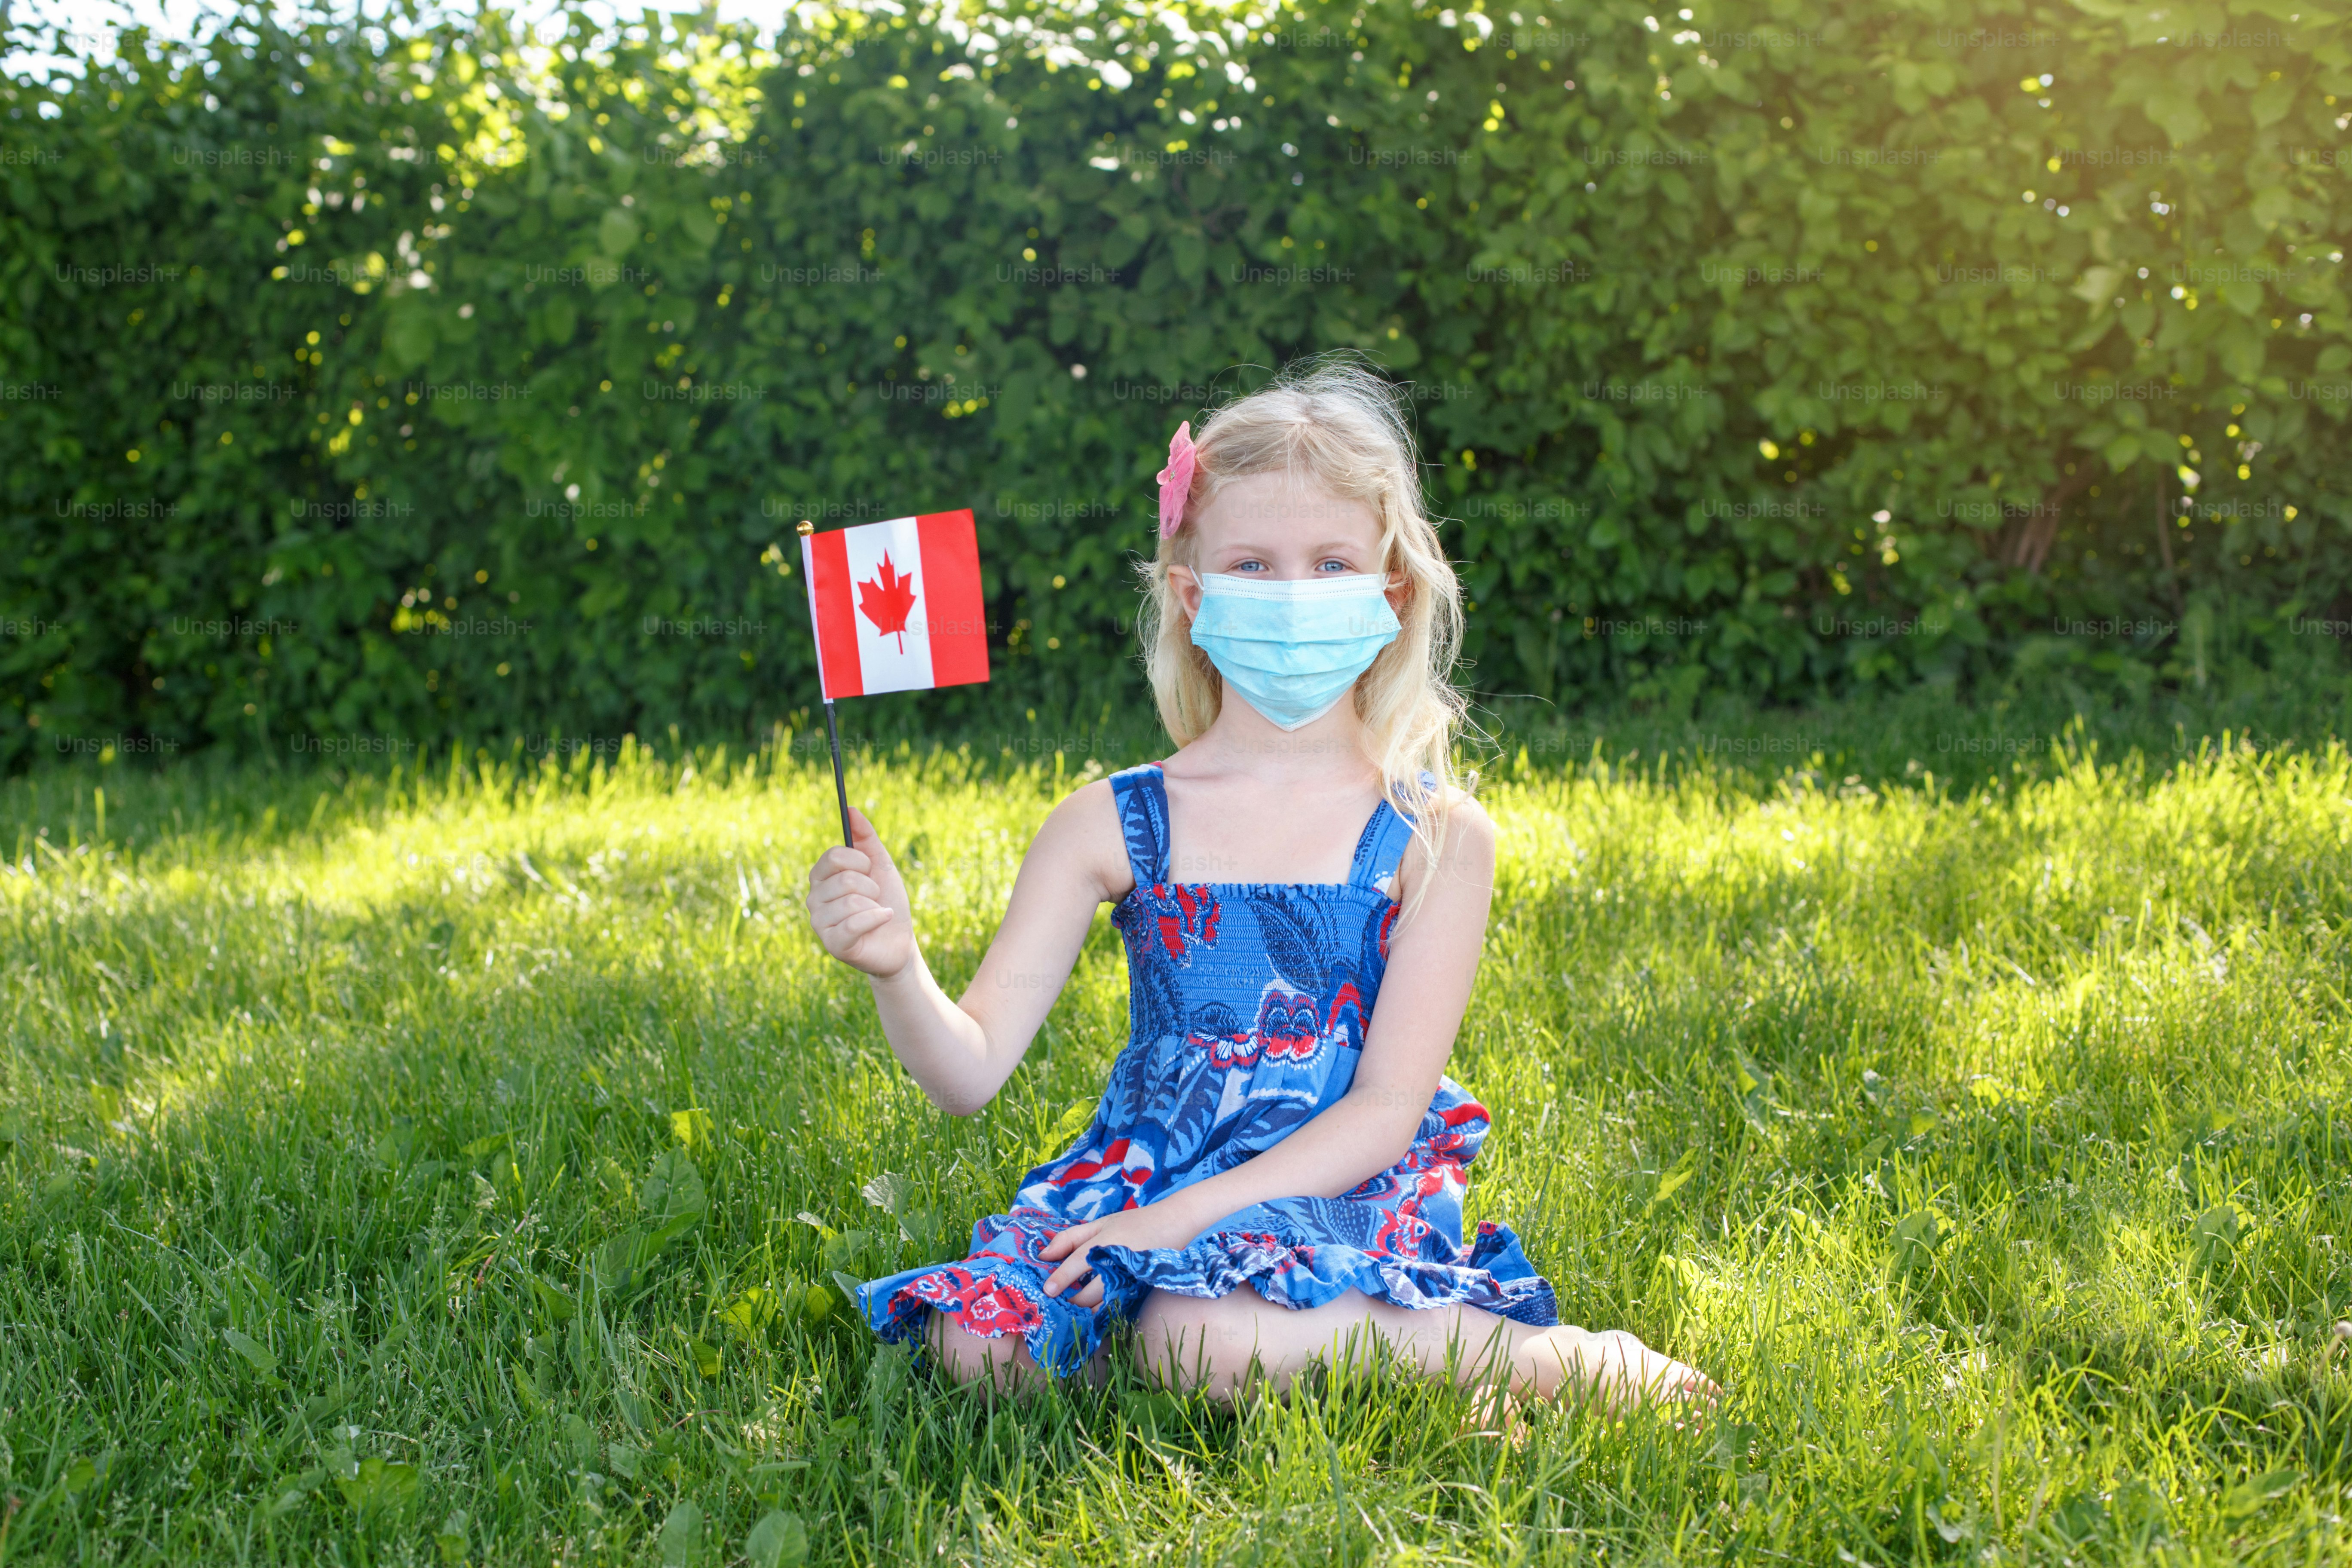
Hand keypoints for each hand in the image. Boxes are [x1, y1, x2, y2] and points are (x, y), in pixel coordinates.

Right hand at [804, 807, 914, 978]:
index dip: (859, 861)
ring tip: (875, 913)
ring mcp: (820, 923)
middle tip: (874, 897)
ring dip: (874, 906)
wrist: (899, 939)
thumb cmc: (887, 900)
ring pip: (851, 902)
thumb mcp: (880, 864)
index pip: (833, 856)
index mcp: (822, 877)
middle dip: (871, 887)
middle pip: (845, 879)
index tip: (869, 870)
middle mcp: (814, 898)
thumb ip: (865, 837)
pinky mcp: (832, 944)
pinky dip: (876, 919)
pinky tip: (882, 920)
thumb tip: (851, 809)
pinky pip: (854, 924)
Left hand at [1038, 1200, 1204, 1308]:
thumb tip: (1042, 1255)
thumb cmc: (1133, 1222)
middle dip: (1072, 1300)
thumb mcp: (1100, 1223)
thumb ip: (1070, 1238)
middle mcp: (1117, 1263)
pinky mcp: (1140, 1288)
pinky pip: (1117, 1305)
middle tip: (1061, 1300)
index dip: (1060, 1279)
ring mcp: (1130, 1278)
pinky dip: (1104, 1308)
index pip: (1077, 1264)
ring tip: (1076, 1303)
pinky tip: (1095, 1304)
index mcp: (1104, 1243)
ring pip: (1103, 1304)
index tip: (1047, 1291)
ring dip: (1087, 1307)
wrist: (1173, 1224)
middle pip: (1088, 1292)